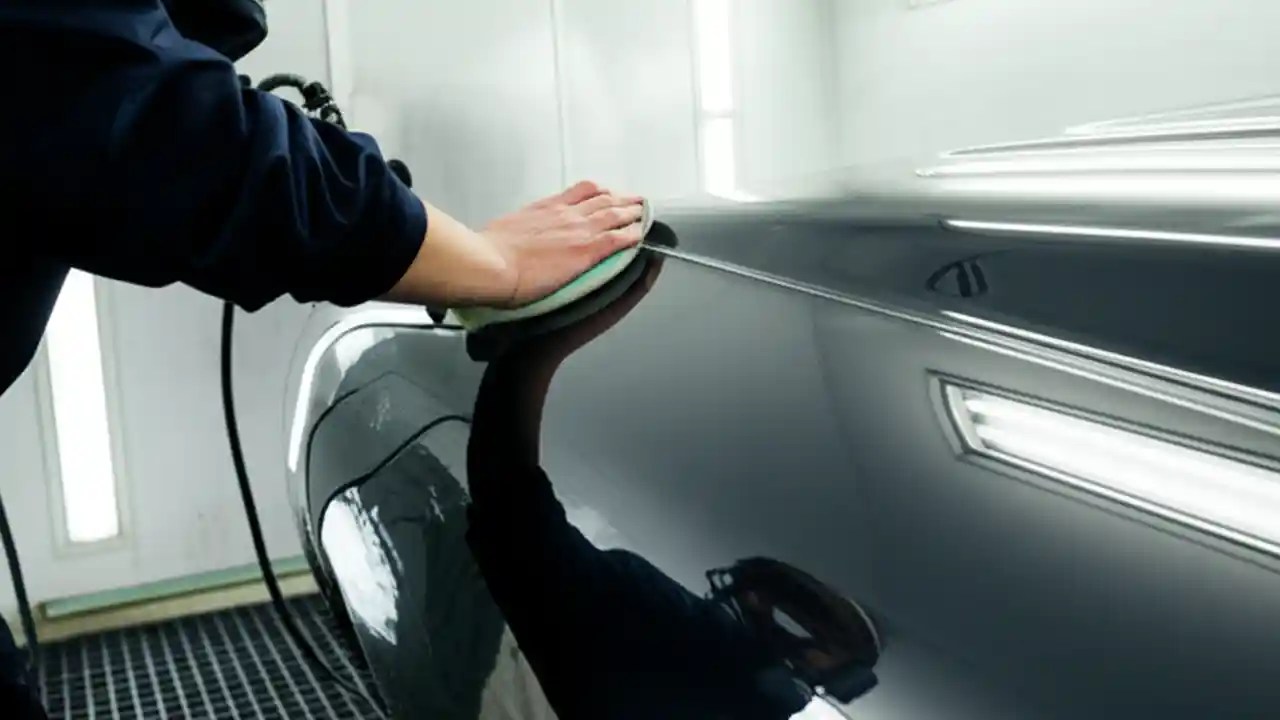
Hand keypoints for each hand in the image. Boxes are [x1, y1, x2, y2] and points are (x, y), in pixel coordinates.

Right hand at [384, 181, 644, 308]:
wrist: (489, 264)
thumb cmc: (486, 254)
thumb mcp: (502, 232)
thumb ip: (514, 232)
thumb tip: (505, 237)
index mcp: (545, 209)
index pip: (580, 192)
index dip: (599, 192)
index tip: (607, 194)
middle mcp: (565, 214)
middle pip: (604, 198)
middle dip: (622, 199)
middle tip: (636, 201)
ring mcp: (579, 229)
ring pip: (617, 213)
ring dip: (634, 212)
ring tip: (646, 213)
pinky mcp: (588, 249)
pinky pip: (621, 238)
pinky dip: (635, 235)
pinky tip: (643, 236)